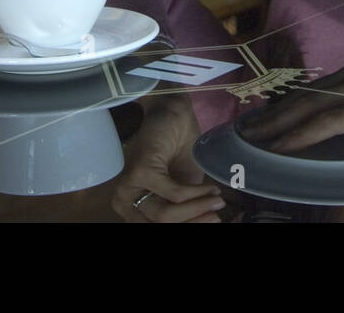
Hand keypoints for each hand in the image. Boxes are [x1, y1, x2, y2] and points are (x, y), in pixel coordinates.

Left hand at [111, 96, 225, 222]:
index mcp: (133, 207)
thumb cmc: (178, 151)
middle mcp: (125, 200)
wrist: (175, 115)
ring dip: (197, 208)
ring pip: (165, 215)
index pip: (158, 227)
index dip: (189, 225)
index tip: (214, 221)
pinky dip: (195, 193)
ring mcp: (130, 187)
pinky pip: (173, 194)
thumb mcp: (184, 187)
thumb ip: (185, 208)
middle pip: (162, 225)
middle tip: (219, 214)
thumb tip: (206, 223)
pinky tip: (210, 188)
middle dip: (195, 220)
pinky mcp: (141, 172)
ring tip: (218, 200)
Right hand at [235, 39, 343, 177]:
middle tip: (249, 137)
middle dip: (278, 121)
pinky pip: (321, 82)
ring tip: (254, 124)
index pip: (331, 120)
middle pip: (312, 103)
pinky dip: (298, 96)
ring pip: (312, 90)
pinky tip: (281, 108)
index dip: (302, 135)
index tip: (276, 148)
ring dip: (282, 107)